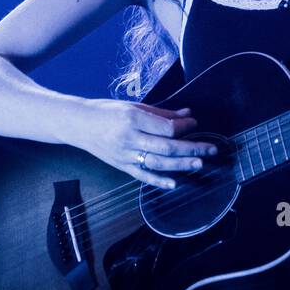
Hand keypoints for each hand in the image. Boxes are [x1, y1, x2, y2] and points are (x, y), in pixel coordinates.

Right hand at [77, 99, 218, 188]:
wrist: (78, 124)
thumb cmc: (106, 111)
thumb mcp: (133, 106)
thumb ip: (162, 112)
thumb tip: (186, 114)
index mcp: (132, 119)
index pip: (165, 127)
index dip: (184, 126)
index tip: (195, 123)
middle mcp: (128, 138)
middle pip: (166, 147)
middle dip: (190, 148)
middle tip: (210, 148)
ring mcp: (124, 155)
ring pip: (157, 163)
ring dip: (180, 165)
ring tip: (199, 163)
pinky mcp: (121, 166)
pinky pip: (142, 176)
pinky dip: (158, 181)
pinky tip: (174, 183)